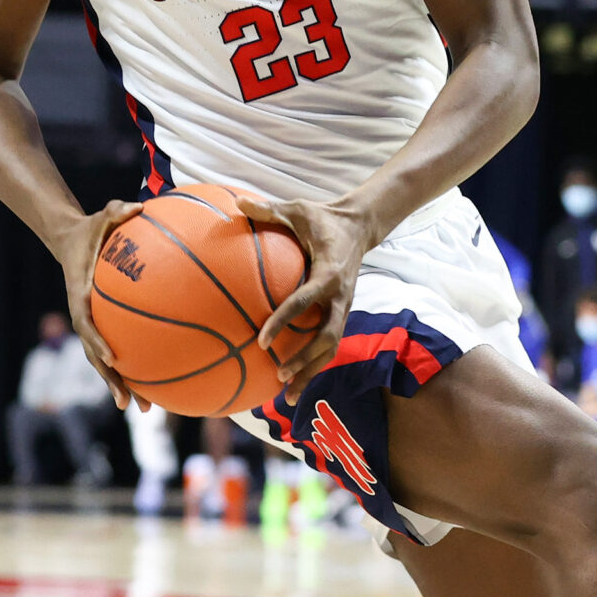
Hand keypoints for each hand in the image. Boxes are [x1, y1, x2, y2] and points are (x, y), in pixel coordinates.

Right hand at [49, 198, 144, 410]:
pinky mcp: (102, 325)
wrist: (70, 239)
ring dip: (122, 385)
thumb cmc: (90, 229)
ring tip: (144, 409)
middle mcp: (83, 316)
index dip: (98, 343)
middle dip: (113, 381)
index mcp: (80, 295)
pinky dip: (132, 368)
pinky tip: (157, 382)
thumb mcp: (101, 215)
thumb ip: (117, 210)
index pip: (87, 324)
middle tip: (131, 403)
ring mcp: (92, 324)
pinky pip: (117, 349)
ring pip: (105, 362)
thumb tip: (138, 204)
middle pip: (95, 356)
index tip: (113, 358)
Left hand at [238, 193, 375, 405]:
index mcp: (329, 273)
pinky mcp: (341, 314)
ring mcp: (343, 308)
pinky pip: (328, 343)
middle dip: (305, 360)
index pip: (304, 301)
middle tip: (279, 376)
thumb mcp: (297, 208)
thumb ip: (268, 209)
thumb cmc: (322, 218)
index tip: (263, 339)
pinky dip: (314, 364)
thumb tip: (236, 201)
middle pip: (327, 337)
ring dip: (312, 371)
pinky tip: (293, 381)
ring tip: (287, 395)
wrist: (360, 225)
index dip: (284, 320)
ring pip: (331, 348)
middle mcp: (340, 297)